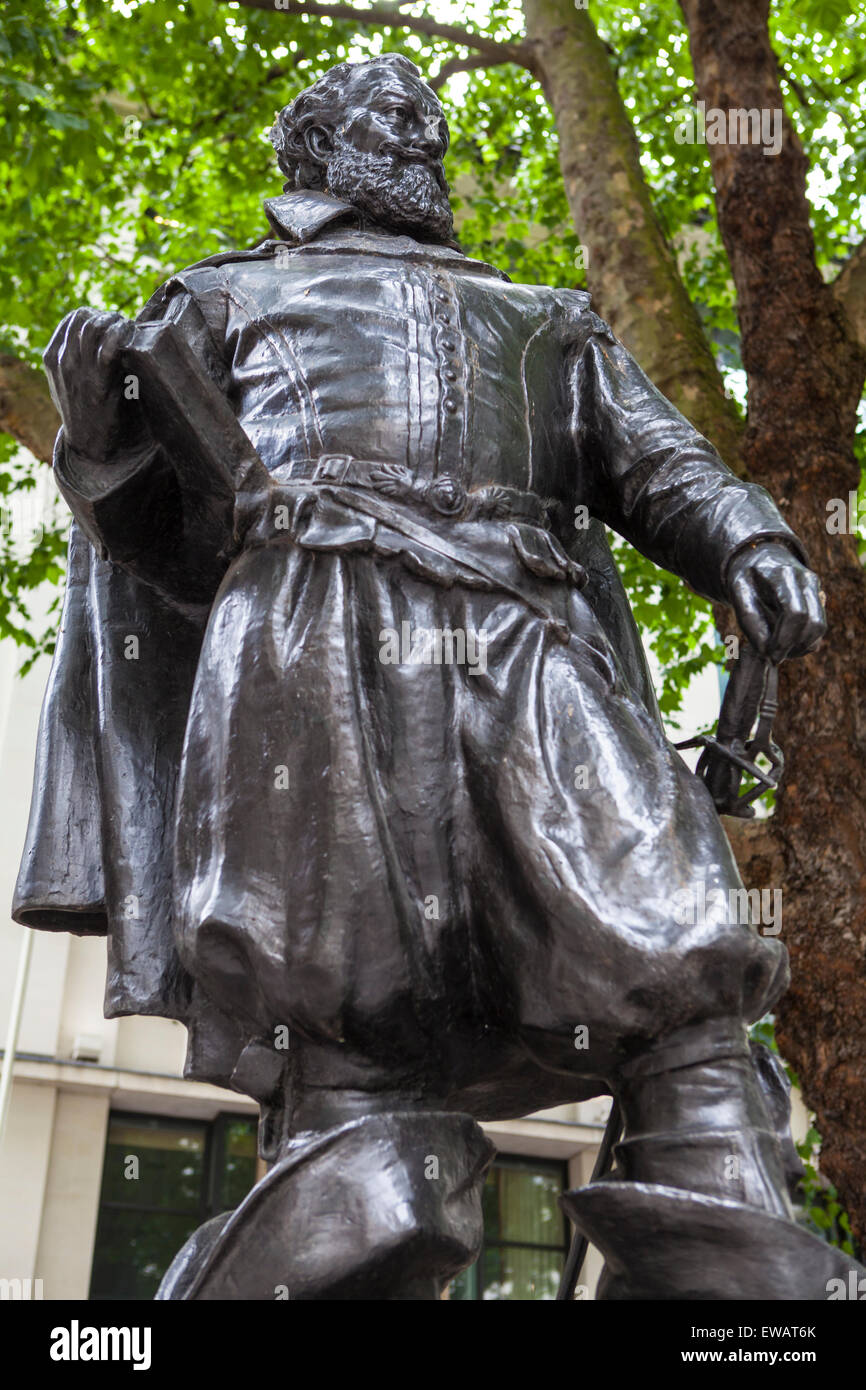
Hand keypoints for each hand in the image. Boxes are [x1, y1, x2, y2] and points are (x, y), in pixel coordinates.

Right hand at [43, 308, 137, 459]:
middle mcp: (61, 360)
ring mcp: (78, 372)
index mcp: (52, 356)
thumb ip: (76, 360)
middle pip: (85, 319)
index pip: (74, 318)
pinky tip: (132, 340)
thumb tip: (102, 337)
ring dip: (117, 324)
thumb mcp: (70, 382)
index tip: (112, 321)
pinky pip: (108, 350)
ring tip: (131, 330)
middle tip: (126, 325)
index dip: (96, 314)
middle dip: (109, 317)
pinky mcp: (97, 385)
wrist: (88, 444)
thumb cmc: (86, 410)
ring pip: (95, 328)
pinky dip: (122, 338)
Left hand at [728, 542, 825, 662]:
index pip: (795, 613)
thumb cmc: (746, 577)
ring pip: (819, 627)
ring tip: (777, 650)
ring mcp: (815, 588)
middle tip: (773, 657)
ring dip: (801, 647)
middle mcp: (806, 579)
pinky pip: (818, 627)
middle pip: (813, 623)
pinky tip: (784, 641)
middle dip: (794, 647)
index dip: (784, 639)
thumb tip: (766, 651)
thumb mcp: (737, 593)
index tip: (770, 656)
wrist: (760, 557)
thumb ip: (749, 620)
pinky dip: (804, 641)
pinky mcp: (818, 597)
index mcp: (783, 575)